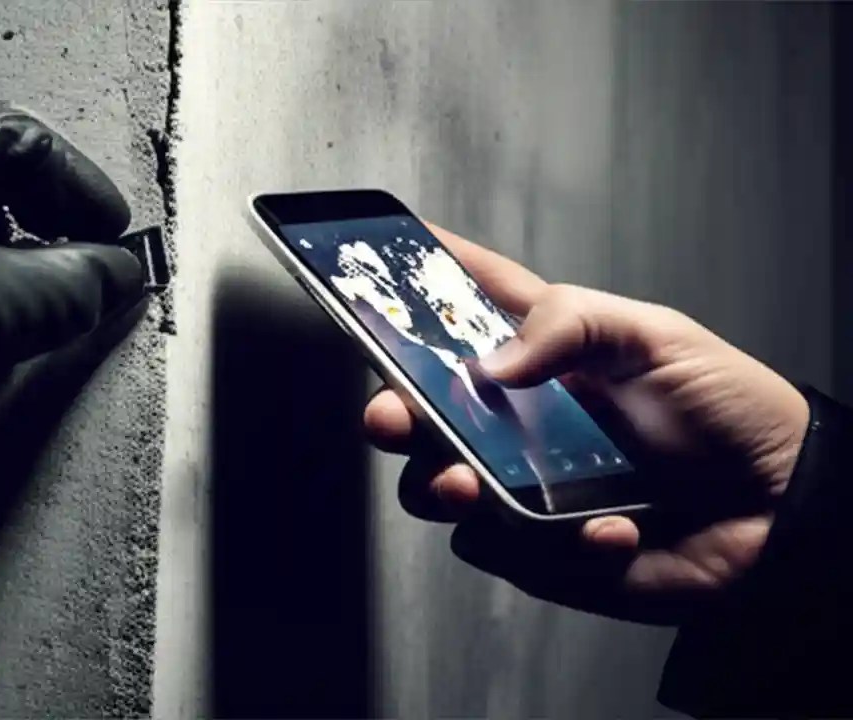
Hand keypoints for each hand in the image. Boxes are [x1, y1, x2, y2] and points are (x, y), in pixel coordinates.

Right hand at [364, 223, 809, 623]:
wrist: (786, 510)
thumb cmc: (727, 409)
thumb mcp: (655, 337)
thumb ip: (570, 325)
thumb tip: (490, 361)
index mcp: (543, 352)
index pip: (466, 304)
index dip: (416, 279)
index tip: (367, 258)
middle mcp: (518, 419)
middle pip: (422, 411)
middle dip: (391, 413)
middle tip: (394, 418)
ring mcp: (523, 486)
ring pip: (438, 489)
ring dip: (445, 488)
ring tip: (475, 488)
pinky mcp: (542, 550)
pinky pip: (505, 552)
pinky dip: (552, 546)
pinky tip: (608, 530)